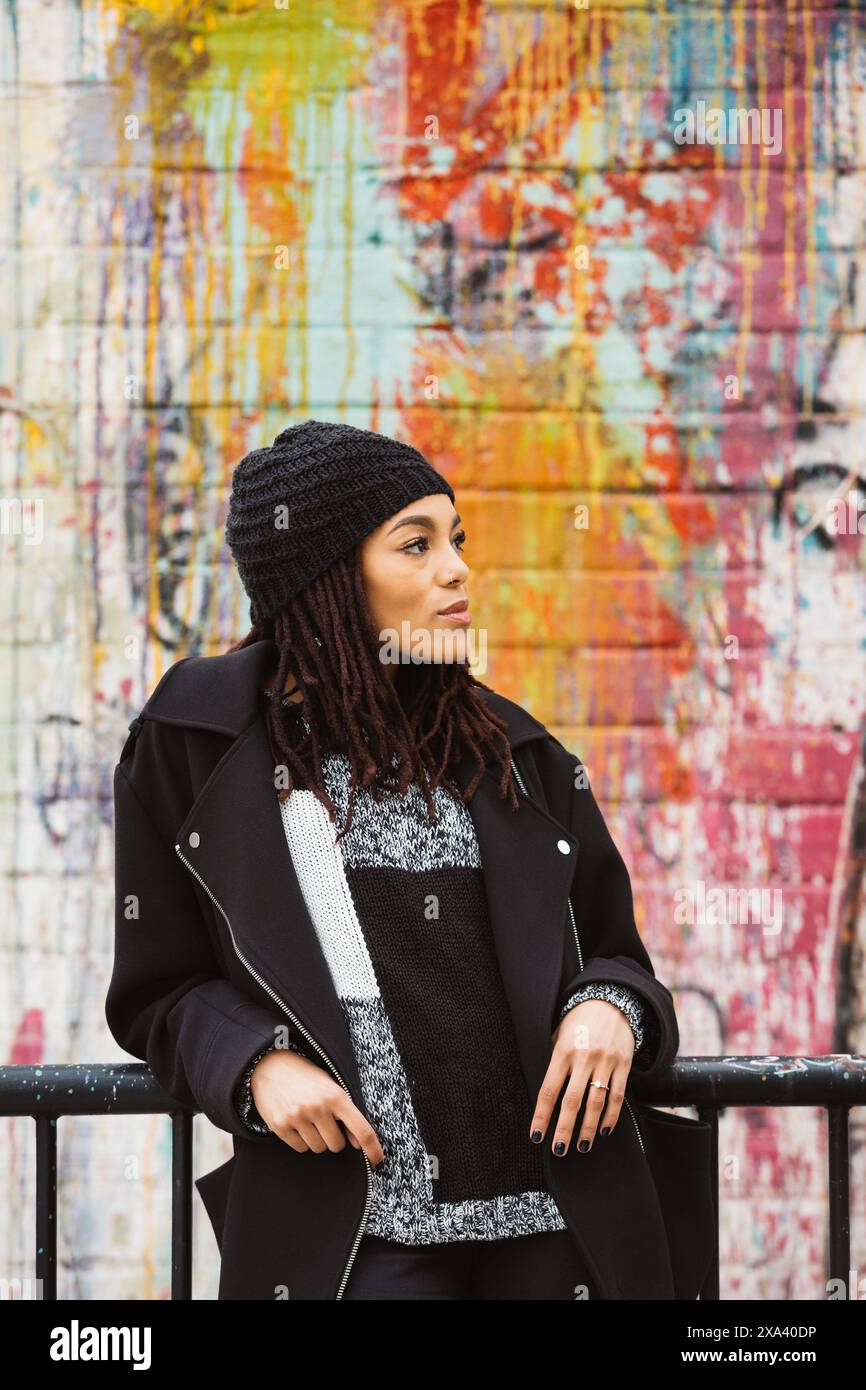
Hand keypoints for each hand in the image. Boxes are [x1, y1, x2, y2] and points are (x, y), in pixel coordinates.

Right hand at [251, 1049, 384, 1166]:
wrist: (271, 1065)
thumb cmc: (307, 1078)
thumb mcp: (331, 1087)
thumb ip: (346, 1114)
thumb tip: (358, 1144)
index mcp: (336, 1095)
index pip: (361, 1129)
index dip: (372, 1149)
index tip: (377, 1161)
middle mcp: (317, 1107)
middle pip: (336, 1145)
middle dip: (334, 1138)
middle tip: (326, 1122)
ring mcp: (297, 1117)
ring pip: (318, 1148)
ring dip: (317, 1139)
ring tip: (309, 1119)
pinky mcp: (280, 1126)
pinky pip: (300, 1148)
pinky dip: (302, 1141)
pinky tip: (297, 1123)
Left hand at [529, 999, 635, 1155]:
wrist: (611, 1000)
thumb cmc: (578, 1020)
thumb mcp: (559, 1035)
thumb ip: (555, 1062)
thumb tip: (547, 1095)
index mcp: (563, 1051)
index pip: (549, 1090)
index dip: (541, 1116)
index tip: (536, 1136)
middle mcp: (584, 1057)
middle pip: (572, 1101)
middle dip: (564, 1129)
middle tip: (559, 1150)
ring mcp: (605, 1061)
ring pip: (596, 1102)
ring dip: (588, 1127)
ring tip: (582, 1146)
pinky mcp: (623, 1064)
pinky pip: (618, 1095)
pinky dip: (611, 1115)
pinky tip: (604, 1129)